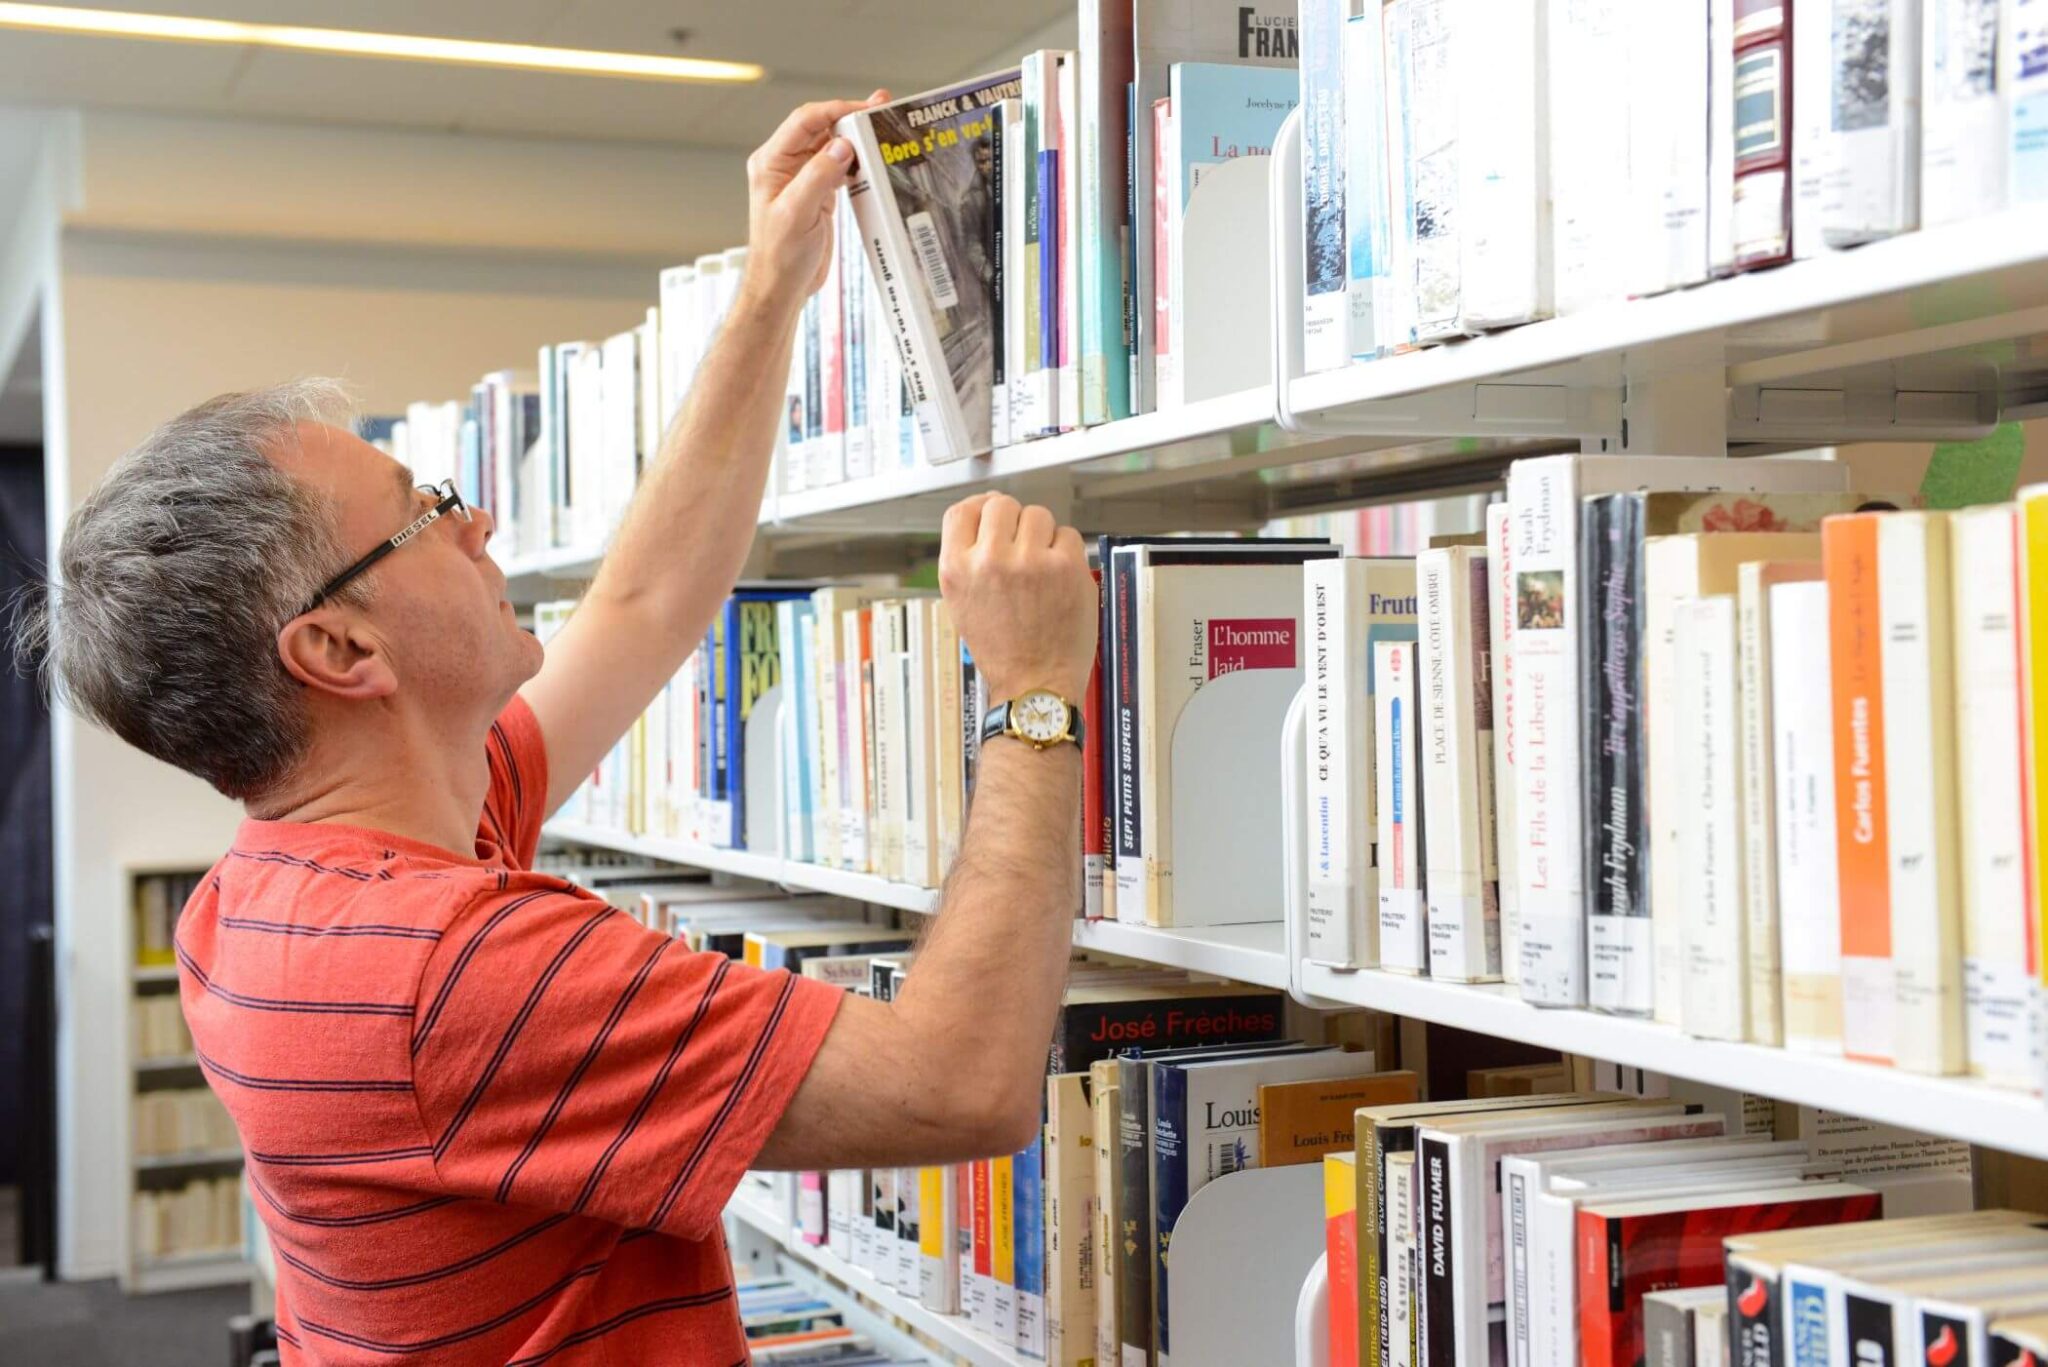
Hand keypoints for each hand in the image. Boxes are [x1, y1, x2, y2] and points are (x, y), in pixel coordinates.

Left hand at [738, 91, 889, 312]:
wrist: (781, 288)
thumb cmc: (779, 257)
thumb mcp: (796, 215)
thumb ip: (818, 177)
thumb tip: (841, 146)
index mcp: (771, 163)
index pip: (805, 121)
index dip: (835, 110)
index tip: (864, 109)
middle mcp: (785, 165)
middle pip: (820, 127)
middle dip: (850, 116)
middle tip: (880, 109)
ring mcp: (802, 178)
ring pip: (831, 145)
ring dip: (856, 136)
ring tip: (881, 126)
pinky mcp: (818, 193)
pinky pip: (839, 167)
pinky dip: (857, 161)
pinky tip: (873, 157)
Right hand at [938, 493, 1095, 705]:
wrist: (1034, 684)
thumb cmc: (1002, 649)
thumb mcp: (961, 601)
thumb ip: (968, 557)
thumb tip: (986, 512)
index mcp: (956, 569)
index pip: (962, 510)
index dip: (980, 507)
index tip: (992, 513)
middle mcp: (989, 560)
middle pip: (1002, 504)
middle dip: (1014, 521)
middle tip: (1021, 548)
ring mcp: (1030, 561)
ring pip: (1038, 514)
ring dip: (1042, 534)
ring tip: (1041, 567)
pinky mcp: (1066, 566)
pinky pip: (1068, 534)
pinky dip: (1066, 551)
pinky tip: (1059, 579)